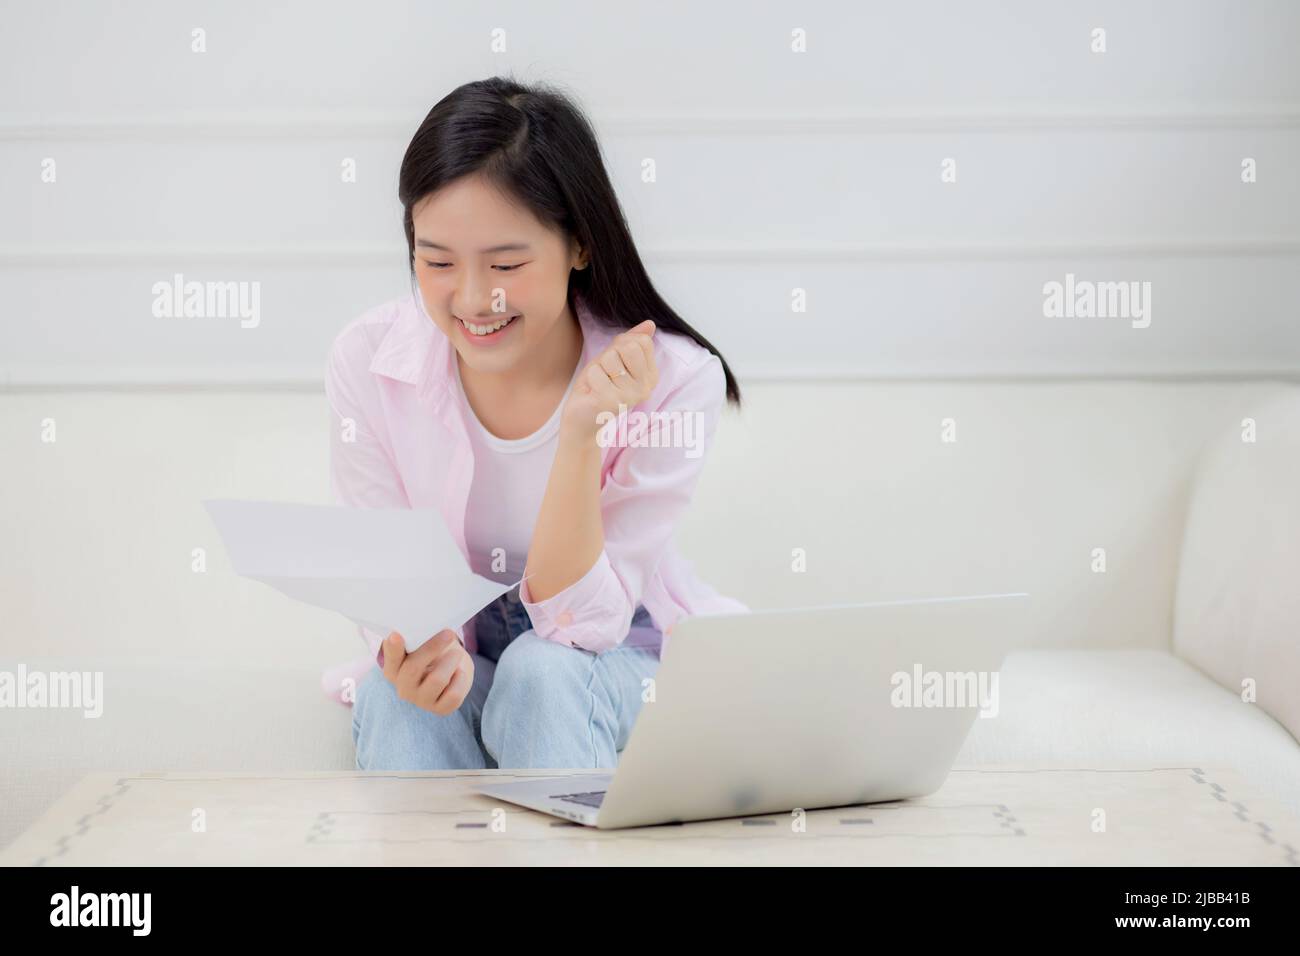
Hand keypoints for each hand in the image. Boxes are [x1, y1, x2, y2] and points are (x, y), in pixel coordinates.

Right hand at [380, 629, 472, 714]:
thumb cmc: (433, 653)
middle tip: (448, 634)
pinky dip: (460, 679)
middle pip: (413, 668)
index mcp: (393, 670)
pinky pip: (454, 694)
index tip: (395, 635)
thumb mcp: (423, 644)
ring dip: (451, 661)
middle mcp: (403, 689)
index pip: (391, 659)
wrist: (453, 670)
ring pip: (437, 679)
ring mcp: (422, 701)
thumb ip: (417, 638)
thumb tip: (422, 624)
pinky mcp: (441, 709)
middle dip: (432, 648)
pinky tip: (458, 673)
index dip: (393, 648)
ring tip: (456, 654)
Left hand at [560, 319, 658, 442]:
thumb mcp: (614, 359)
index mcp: (651, 375)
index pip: (642, 341)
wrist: (581, 421)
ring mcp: (631, 396)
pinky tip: (593, 393)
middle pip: (630, 346)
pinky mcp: (613, 402)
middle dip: (610, 355)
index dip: (622, 345)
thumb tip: (650, 323)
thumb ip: (632, 341)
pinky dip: (590, 379)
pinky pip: (596, 372)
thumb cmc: (597, 387)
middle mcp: (646, 387)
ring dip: (598, 367)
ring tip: (599, 384)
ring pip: (611, 358)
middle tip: (605, 374)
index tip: (616, 363)